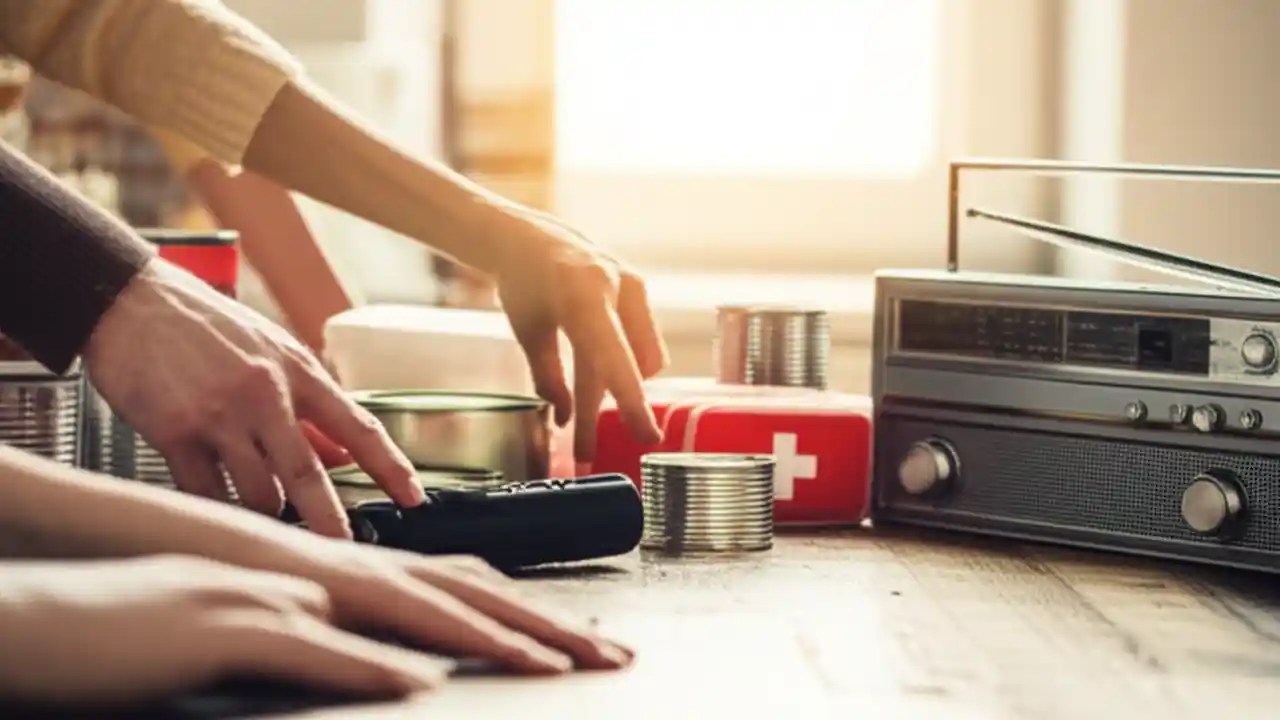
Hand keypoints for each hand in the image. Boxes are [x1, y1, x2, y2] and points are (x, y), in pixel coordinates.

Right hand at [0, 448, 634, 689]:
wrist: (103, 568)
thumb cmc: (194, 590)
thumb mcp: (296, 605)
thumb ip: (354, 620)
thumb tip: (411, 655)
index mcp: (363, 570)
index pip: (468, 588)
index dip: (532, 617)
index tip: (588, 646)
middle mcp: (348, 571)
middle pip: (468, 593)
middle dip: (544, 627)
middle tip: (612, 654)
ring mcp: (303, 587)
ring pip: (416, 606)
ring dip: (488, 635)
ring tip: (553, 663)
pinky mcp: (247, 615)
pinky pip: (322, 640)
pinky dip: (375, 658)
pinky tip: (421, 682)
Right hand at [83, 257, 420, 536]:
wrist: (132, 302)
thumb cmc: (206, 326)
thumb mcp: (271, 351)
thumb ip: (306, 404)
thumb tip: (341, 456)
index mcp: (298, 371)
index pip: (358, 426)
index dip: (391, 466)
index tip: (415, 498)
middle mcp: (265, 394)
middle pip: (308, 473)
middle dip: (330, 520)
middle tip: (346, 552)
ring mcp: (219, 415)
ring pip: (257, 492)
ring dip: (267, 516)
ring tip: (269, 523)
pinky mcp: (175, 432)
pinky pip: (206, 493)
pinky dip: (219, 510)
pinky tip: (222, 513)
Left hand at [495, 214, 667, 460]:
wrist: (531, 239)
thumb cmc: (525, 283)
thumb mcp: (529, 333)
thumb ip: (549, 377)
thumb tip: (566, 420)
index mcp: (583, 296)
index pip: (614, 359)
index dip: (631, 402)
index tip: (645, 436)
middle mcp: (617, 287)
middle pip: (627, 366)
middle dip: (609, 412)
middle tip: (590, 450)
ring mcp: (633, 286)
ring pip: (638, 358)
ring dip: (612, 392)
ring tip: (585, 426)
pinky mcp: (639, 290)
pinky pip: (640, 341)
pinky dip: (619, 366)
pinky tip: (596, 383)